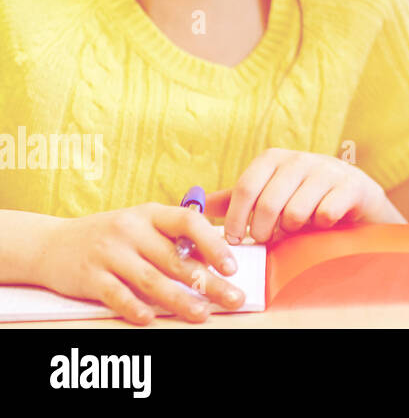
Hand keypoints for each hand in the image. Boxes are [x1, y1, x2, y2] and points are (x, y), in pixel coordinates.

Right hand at [32, 204, 245, 325]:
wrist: (51, 244)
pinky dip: (134, 307)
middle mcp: (131, 230)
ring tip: (202, 314)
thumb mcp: (141, 224)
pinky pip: (116, 294)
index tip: (232, 266)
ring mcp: (109, 253)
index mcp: (150, 214)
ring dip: (180, 299)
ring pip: (151, 280)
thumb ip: (173, 238)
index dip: (213, 244)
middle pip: (176, 259)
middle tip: (233, 299)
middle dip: (209, 282)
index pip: (189, 222)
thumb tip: (215, 259)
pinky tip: (150, 319)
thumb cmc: (110, 236)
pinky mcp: (90, 277)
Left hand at [210, 148, 399, 244]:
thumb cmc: (304, 198)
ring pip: (296, 212)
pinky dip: (321, 226)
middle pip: (269, 204)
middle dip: (264, 230)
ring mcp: (328, 170)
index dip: (237, 219)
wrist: (356, 197)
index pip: (246, 188)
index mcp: (274, 158)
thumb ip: (235, 200)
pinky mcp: (351, 186)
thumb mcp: (269, 194)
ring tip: (298, 228)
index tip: (236, 240)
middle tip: (268, 240)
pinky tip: (324, 223)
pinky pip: (325, 215)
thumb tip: (195, 205)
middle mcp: (300, 159)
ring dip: (294, 229)